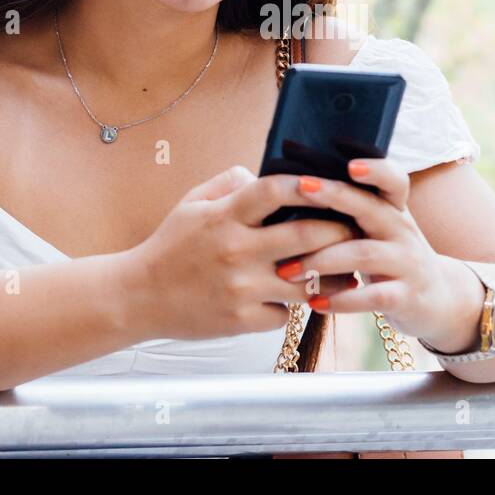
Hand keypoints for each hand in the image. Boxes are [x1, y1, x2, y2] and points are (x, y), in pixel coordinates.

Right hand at [130, 165, 358, 340]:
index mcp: (225, 216)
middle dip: (339, 230)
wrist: (138, 296)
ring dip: (332, 275)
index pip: (274, 190)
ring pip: (306, 282)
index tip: (329, 184)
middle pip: (305, 236)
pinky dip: (293, 306)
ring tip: (348, 268)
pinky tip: (296, 299)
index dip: (307, 184)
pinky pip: (285, 314)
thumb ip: (231, 183)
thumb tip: (265, 173)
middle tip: (356, 227)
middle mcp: (235, 250)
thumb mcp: (193, 203)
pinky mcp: (241, 320)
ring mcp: (241, 288)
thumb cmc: (171, 247)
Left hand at [284, 157, 483, 350]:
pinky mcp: (404, 297)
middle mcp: (403, 231)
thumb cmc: (392, 256)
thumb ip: (355, 209)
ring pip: (363, 254)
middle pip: (371, 208)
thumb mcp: (382, 228)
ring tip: (286, 270)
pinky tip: (314, 303)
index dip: (375, 169)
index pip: (394, 179)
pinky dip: (341, 300)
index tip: (348, 162)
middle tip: (301, 187)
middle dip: (334, 195)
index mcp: (394, 209)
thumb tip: (300, 183)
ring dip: (322, 260)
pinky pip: (372, 297)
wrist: (439, 298)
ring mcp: (406, 263)